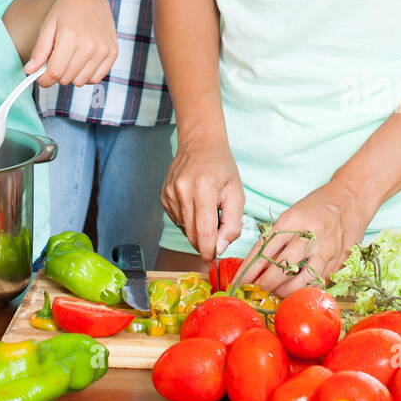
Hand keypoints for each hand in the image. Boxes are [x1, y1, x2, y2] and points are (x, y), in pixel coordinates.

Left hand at [25, 0, 117, 88]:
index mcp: (70, 37)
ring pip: (80, 82)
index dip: (44, 79)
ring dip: (71, 75)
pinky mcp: (112, 53)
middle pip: (66, 78)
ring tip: (69, 58)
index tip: (40, 78)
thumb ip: (39, 50)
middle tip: (56, 60)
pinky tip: (82, 61)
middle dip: (57, 74)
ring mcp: (103, 50)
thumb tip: (30, 71)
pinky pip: (96, 79)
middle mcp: (89, 45)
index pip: (55, 72)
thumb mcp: (48, 25)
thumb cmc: (66, 10)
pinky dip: (86, 75)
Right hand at [161, 134, 243, 259]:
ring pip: (184, 229)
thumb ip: (233, 224)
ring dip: (197, 230)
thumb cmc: (221, 168)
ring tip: (207, 211)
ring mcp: (170, 193)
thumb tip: (220, 248)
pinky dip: (188, 220)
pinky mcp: (163, 196)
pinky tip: (195, 205)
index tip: (214, 257)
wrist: (199, 144)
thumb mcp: (237, 193)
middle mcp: (182, 191)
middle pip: (192, 234)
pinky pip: (176, 220)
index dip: (209, 250)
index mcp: (204, 189)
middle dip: (205, 243)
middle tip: (217, 234)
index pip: (204, 232)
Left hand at [235, 182, 377, 297]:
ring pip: (301, 280)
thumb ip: (277, 237)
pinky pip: (318, 282)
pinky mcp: (338, 261)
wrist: (351, 199)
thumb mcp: (292, 214)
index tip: (241, 280)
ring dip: (284, 291)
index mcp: (293, 219)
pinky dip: (304, 290)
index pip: (266, 248)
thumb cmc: (317, 206)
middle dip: (265, 283)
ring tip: (273, 294)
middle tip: (254, 292)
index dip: (251, 267)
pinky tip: (294, 293)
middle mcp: (310, 235)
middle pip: (282, 266)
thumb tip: (257, 265)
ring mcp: (326, 250)